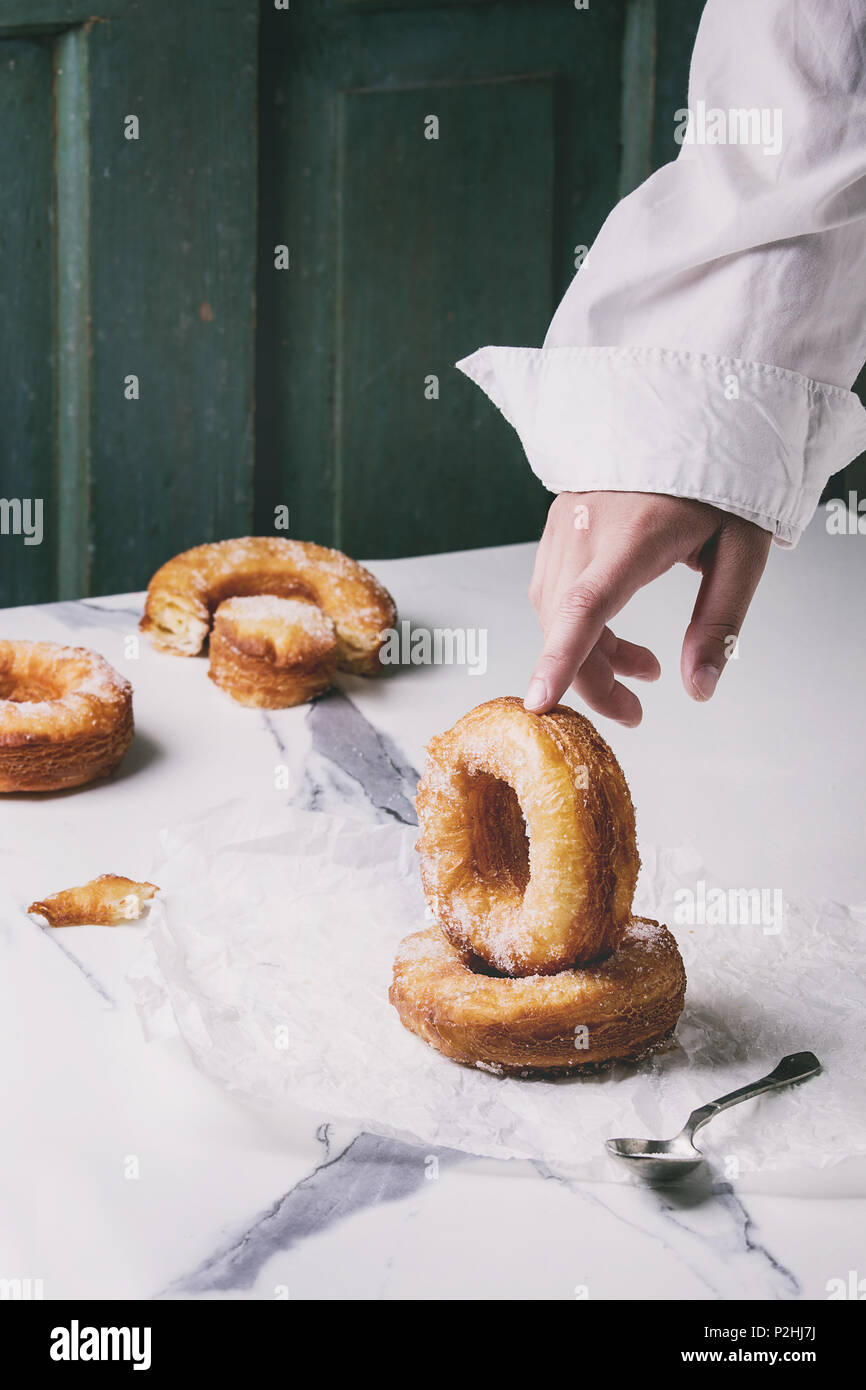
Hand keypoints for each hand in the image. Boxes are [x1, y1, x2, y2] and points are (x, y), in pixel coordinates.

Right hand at [525, 491, 770, 724]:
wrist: (690, 417)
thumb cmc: (719, 482)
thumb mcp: (742, 552)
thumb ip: (719, 623)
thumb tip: (698, 688)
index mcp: (635, 535)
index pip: (585, 605)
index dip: (561, 659)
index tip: (539, 702)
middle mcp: (587, 528)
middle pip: (565, 624)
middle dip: (592, 680)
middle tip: (635, 712)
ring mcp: (565, 524)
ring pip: (555, 612)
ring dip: (588, 653)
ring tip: (642, 668)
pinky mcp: (559, 524)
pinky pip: (556, 592)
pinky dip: (579, 626)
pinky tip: (615, 635)